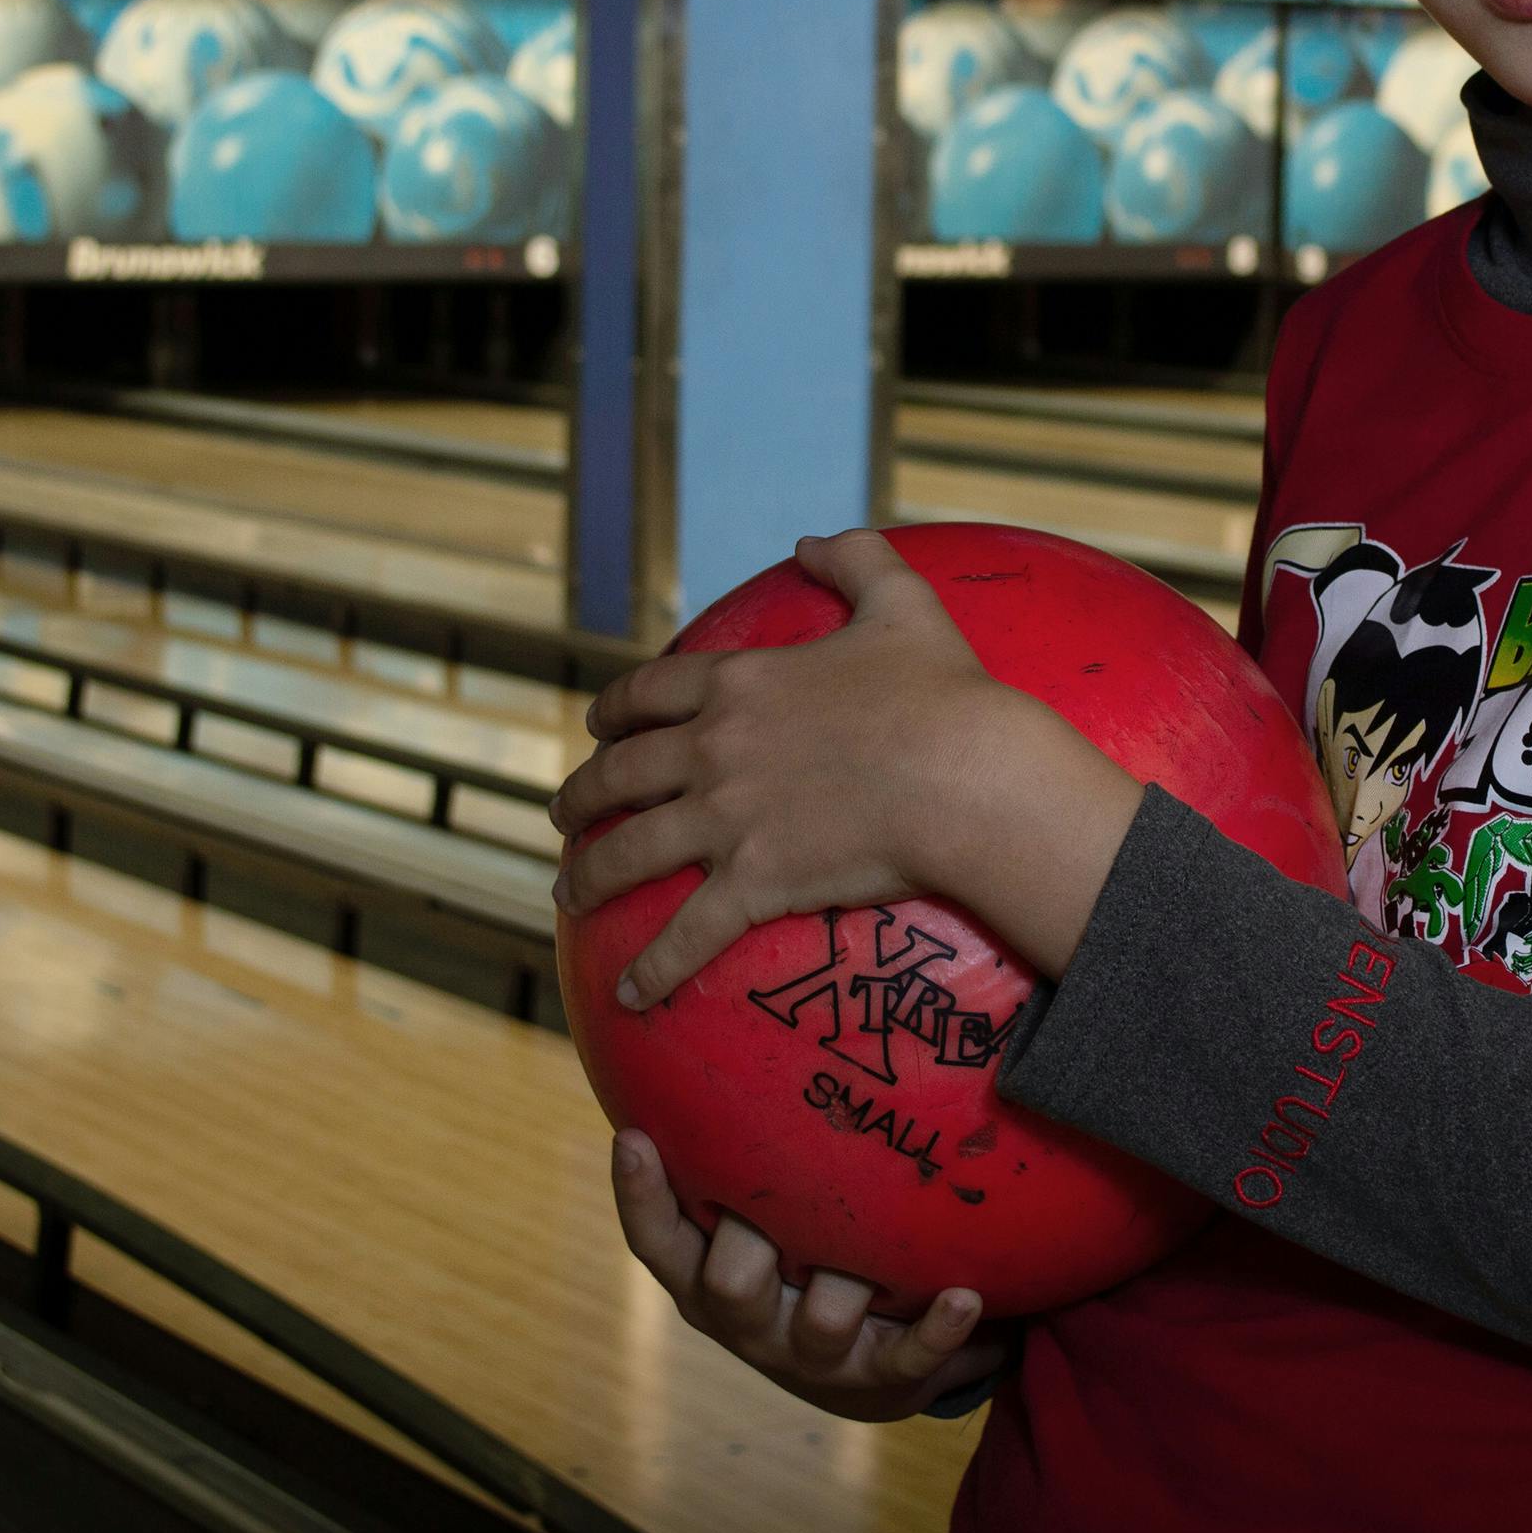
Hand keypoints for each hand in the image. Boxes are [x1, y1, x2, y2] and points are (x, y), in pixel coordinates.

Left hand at [552, 529, 1123, 1005]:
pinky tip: (628, 994)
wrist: (967, 775)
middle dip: (581, 796)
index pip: (649, 693)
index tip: (598, 727)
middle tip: (564, 815)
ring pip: (629, 852)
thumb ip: (855, 558)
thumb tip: (813, 538)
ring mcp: (726, 820)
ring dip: (588, 876)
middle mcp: (714, 750)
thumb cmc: (943, 690)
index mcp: (740, 683)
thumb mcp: (901, 601)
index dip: (614, 710)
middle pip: (619, 774)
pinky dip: (651, 969)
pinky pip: (686, 935)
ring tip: (567, 892)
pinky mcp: (751, 884)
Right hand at [609, 1131, 1001, 1420]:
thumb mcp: (761, 1221)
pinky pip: (908, 1357)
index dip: (639, 1195)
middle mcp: (750, 1323)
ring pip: (819, 1324)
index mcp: (708, 1279)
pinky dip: (937, 1330)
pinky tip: (966, 1296)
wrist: (871, 1370)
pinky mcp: (881, 1380)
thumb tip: (723, 1025)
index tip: (633, 1135)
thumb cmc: (803, 1265)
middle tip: (770, 1209)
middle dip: (750, 1249)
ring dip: (849, 1285)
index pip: (656, 1244)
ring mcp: (815, 1357)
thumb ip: (742, 1156)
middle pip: (728, 1288)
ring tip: (883, 1256)